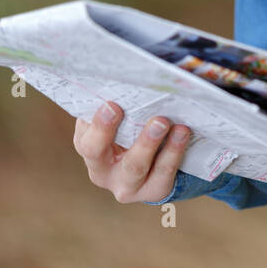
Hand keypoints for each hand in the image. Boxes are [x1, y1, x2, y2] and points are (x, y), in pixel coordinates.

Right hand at [74, 100, 191, 203]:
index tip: (110, 104)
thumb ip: (116, 102)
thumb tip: (127, 76)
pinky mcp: (153, 191)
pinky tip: (182, 133)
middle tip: (120, 108)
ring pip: (134, 166)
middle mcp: (102, 172)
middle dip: (108, 130)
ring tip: (162, 121)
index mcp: (88, 147)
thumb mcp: (119, 118)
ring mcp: (127, 185)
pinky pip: (163, 173)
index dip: (96, 124)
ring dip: (148, 142)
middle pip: (98, 153)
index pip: (84, 138)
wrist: (155, 163)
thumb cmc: (130, 129)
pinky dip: (173, 151)